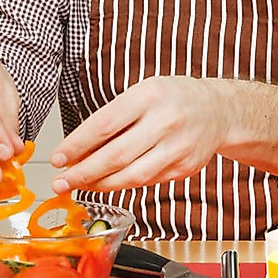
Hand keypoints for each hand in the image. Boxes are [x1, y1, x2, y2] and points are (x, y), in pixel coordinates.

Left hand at [50, 76, 230, 192]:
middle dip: (83, 173)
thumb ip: (114, 117)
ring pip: (131, 176)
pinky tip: (107, 183)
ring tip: (80, 186)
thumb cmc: (174, 98)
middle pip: (115, 156)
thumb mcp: (143, 92)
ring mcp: (178, 148)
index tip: (58, 158)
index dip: (76, 145)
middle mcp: (165, 121)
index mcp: (149, 95)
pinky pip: (147, 182)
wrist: (219, 111)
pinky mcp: (184, 168)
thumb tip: (77, 148)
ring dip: (100, 185)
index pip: (104, 125)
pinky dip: (123, 185)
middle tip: (61, 182)